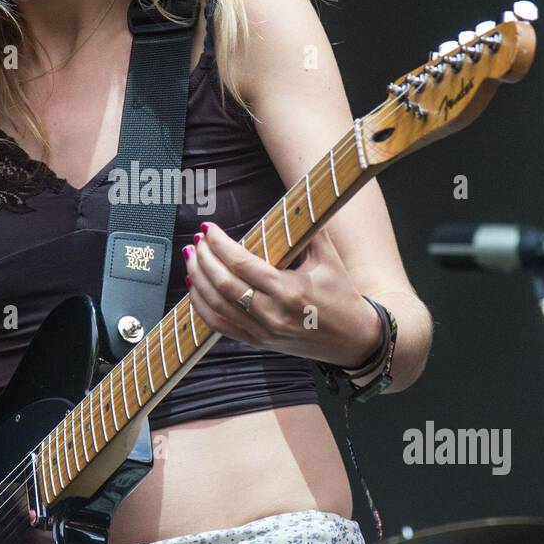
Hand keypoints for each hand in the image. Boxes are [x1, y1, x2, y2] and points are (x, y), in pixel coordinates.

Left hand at [182, 221, 382, 365]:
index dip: (219, 244)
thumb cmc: (341, 295)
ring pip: (216, 305)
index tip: (208, 228)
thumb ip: (307, 229)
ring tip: (191, 258)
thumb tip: (290, 201)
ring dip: (197, 280)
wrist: (353, 339)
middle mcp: (272, 313)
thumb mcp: (329, 258)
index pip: (242, 263)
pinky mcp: (258, 342)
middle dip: (203, 259)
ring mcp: (263, 331)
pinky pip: (220, 327)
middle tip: (196, 240)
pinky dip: (201, 307)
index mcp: (289, 289)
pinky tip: (194, 288)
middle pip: (223, 284)